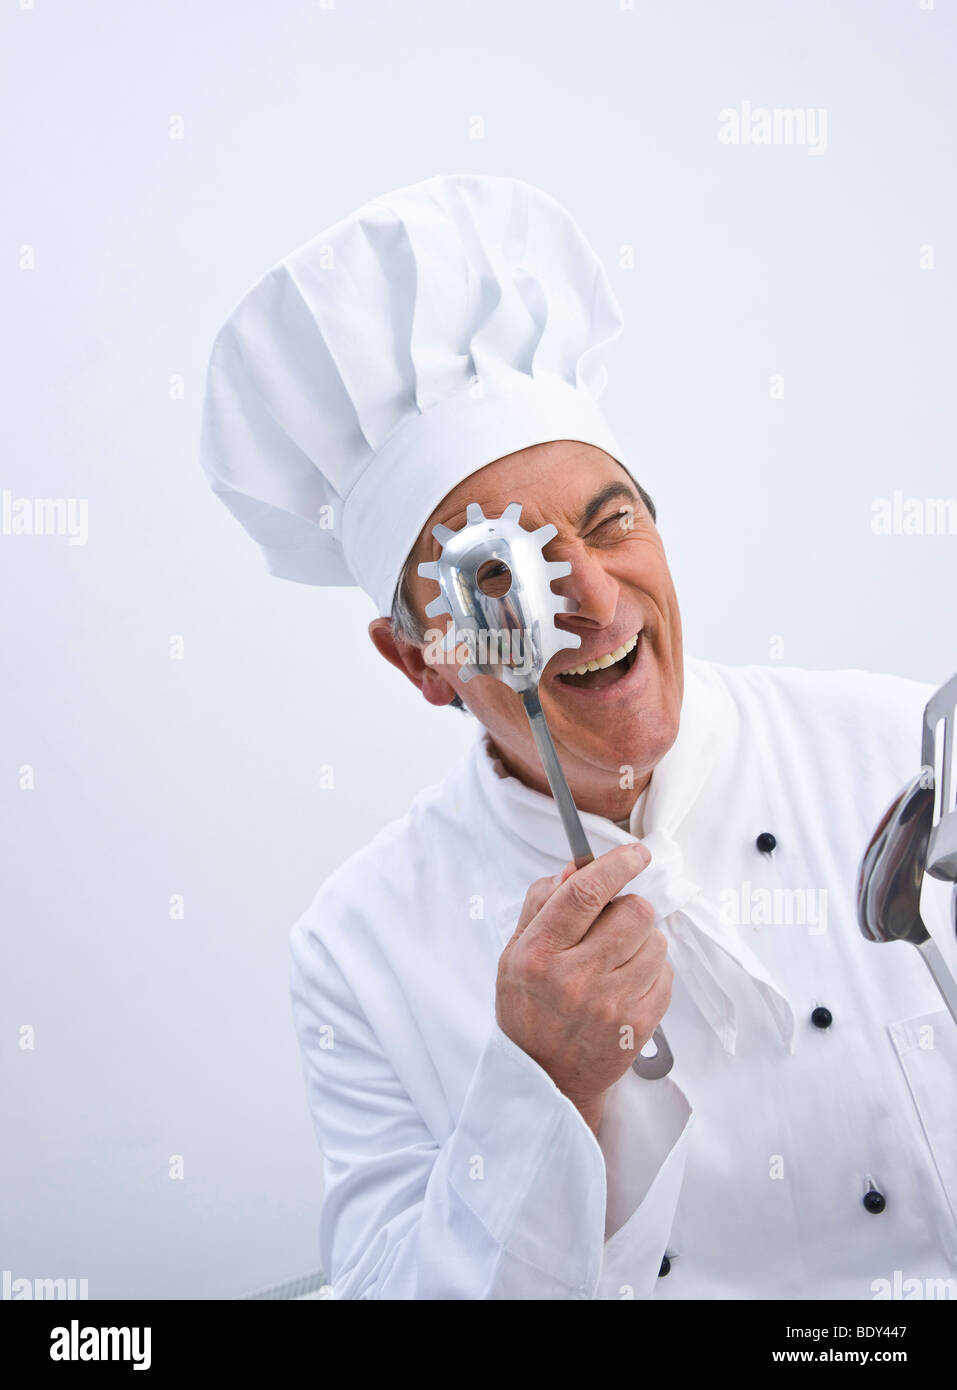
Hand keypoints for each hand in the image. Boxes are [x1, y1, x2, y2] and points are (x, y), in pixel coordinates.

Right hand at [495, 843, 672, 1134]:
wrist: (546, 1079)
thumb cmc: (528, 1010)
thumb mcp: (514, 953)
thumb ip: (542, 903)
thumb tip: (577, 866)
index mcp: (539, 953)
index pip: (585, 893)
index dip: (617, 864)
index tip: (637, 853)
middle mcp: (574, 977)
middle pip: (633, 912)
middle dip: (629, 908)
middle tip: (615, 923)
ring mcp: (610, 1004)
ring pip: (656, 942)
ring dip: (642, 942)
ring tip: (618, 960)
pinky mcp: (638, 1026)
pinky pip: (666, 975)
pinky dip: (652, 972)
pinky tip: (628, 984)